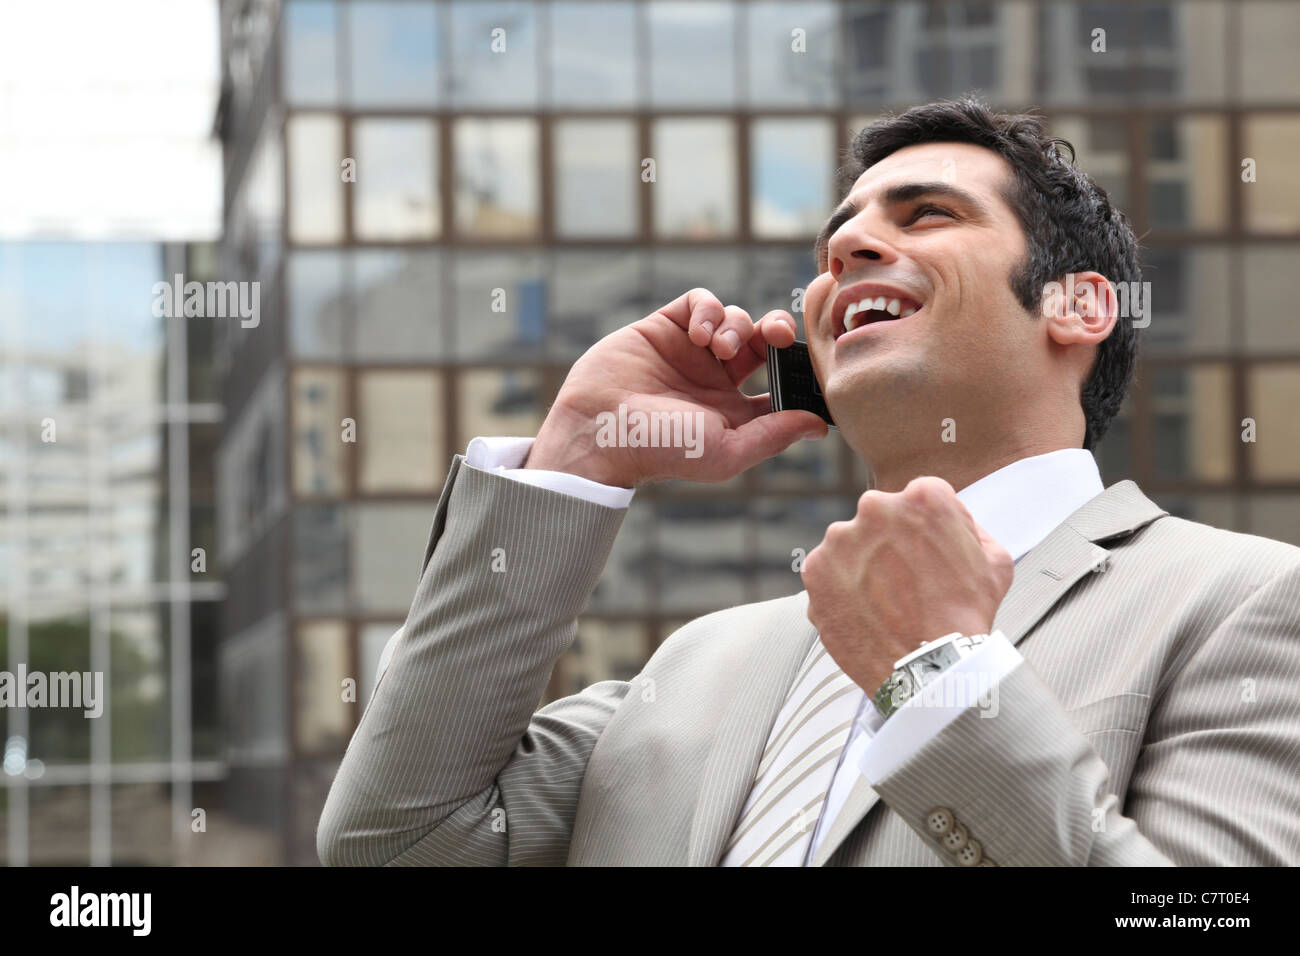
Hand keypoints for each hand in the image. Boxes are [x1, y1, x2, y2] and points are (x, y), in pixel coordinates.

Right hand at [525, 288, 828, 487]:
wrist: (598, 427)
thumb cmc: (661, 449)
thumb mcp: (726, 451)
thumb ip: (774, 434)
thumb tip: (819, 424)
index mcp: (736, 412)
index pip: (782, 382)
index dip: (798, 369)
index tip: (807, 363)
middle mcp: (717, 380)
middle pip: (766, 342)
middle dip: (778, 331)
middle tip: (778, 334)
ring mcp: (691, 352)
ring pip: (736, 319)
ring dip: (737, 325)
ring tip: (717, 346)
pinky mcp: (666, 327)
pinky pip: (702, 302)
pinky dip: (708, 309)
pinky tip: (698, 332)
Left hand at [801, 476, 1014, 695]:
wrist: (928, 671)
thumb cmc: (966, 618)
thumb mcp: (994, 561)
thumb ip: (970, 527)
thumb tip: (953, 520)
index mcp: (923, 497)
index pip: (920, 499)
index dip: (927, 530)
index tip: (929, 555)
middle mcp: (876, 507)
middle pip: (881, 517)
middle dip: (889, 543)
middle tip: (905, 581)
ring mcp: (840, 538)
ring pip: (850, 544)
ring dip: (862, 565)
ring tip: (885, 603)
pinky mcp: (814, 568)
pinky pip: (827, 572)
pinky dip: (840, 589)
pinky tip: (865, 611)